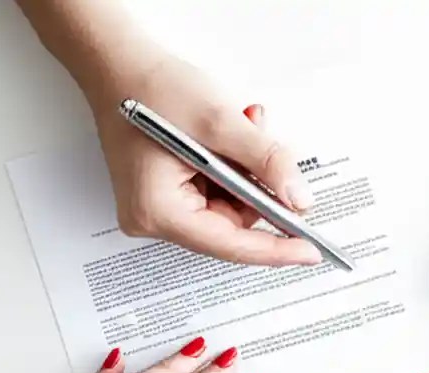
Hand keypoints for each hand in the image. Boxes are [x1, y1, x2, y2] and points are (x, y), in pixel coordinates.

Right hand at [14, 1, 318, 264]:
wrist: (119, 63)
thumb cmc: (151, 87)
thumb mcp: (221, 123)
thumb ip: (266, 162)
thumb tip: (299, 198)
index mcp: (158, 210)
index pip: (229, 244)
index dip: (275, 248)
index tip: (309, 252)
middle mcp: (153, 217)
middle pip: (230, 225)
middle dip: (258, 187)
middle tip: (272, 152)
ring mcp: (158, 206)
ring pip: (228, 205)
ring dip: (246, 169)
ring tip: (246, 127)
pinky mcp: (167, 192)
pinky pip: (216, 191)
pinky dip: (232, 166)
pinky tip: (231, 136)